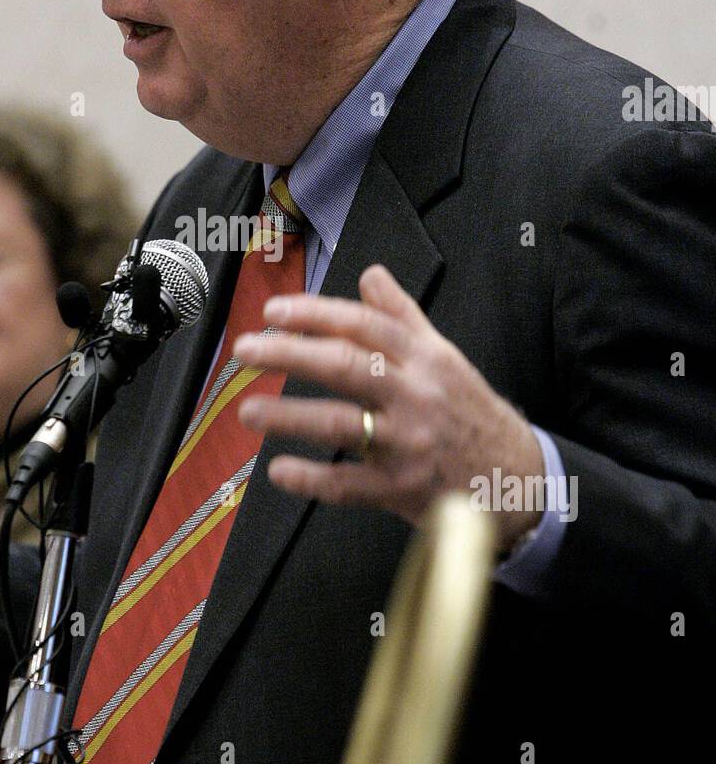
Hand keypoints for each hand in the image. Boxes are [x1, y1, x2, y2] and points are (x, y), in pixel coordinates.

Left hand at [233, 264, 543, 553]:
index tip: (274, 311)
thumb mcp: (444, 356)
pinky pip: (348, 485)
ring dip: (289, 416)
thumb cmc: (468, 411)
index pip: (364, 326)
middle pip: (347, 366)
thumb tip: (370, 274)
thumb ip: (402, 316)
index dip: (316, 314)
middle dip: (291, 354)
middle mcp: (416, 395)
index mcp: (424, 358)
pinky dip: (311, 479)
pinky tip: (278, 471)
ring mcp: (408, 443)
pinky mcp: (402, 488)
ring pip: (342, 425)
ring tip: (248, 410)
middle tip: (246, 350)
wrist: (516, 477)